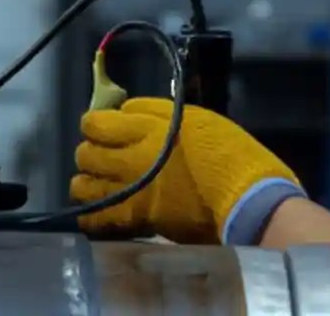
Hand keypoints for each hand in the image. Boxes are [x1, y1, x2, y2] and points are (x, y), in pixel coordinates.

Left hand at [71, 97, 299, 243]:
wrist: (246, 197)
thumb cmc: (229, 153)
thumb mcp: (196, 117)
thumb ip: (156, 112)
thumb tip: (125, 110)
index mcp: (147, 128)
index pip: (97, 122)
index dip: (94, 124)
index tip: (104, 127)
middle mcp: (131, 158)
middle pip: (86, 151)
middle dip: (90, 150)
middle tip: (104, 155)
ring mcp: (131, 190)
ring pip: (83, 184)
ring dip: (87, 180)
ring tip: (100, 181)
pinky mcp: (137, 219)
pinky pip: (96, 217)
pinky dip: (92, 213)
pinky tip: (99, 208)